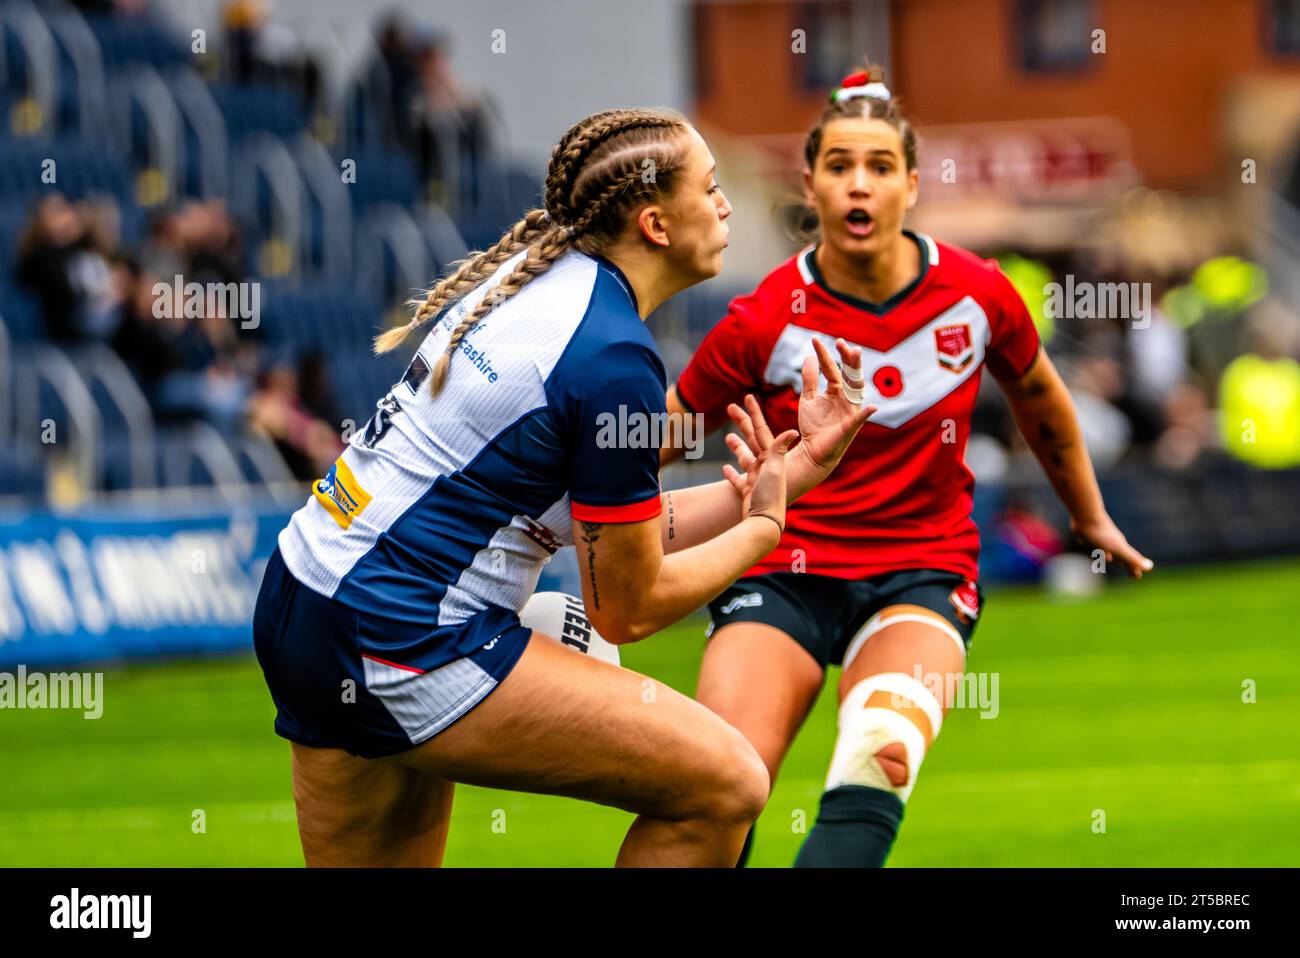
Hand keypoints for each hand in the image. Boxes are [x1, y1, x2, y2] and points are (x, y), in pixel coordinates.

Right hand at [722, 394, 800, 530]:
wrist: (766, 524)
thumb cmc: (770, 497)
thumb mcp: (776, 470)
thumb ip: (780, 449)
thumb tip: (794, 430)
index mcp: (770, 458)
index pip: (761, 430)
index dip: (753, 413)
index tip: (747, 396)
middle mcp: (765, 467)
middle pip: (751, 439)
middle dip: (741, 423)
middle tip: (730, 407)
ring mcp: (756, 480)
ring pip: (745, 458)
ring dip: (737, 447)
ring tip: (728, 437)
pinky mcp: (749, 493)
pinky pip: (739, 481)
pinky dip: (733, 475)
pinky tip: (725, 469)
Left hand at [792, 337, 876, 485]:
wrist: (812, 451)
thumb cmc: (813, 426)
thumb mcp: (808, 399)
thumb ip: (810, 379)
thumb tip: (809, 357)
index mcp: (835, 391)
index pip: (832, 368)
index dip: (824, 354)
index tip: (815, 339)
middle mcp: (845, 398)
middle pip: (848, 374)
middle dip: (845, 358)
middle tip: (841, 342)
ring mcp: (850, 411)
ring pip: (855, 389)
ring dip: (856, 372)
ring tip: (856, 354)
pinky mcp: (850, 428)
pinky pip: (860, 420)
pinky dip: (867, 415)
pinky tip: (873, 408)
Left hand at [1070, 514, 1153, 578]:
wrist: (1086, 517)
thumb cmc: (1103, 535)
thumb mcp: (1119, 549)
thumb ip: (1133, 559)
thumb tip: (1150, 568)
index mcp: (1121, 547)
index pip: (1131, 561)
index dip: (1134, 568)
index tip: (1137, 577)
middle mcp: (1113, 543)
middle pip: (1121, 556)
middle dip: (1125, 563)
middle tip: (1128, 568)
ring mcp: (1101, 540)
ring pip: (1107, 550)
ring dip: (1109, 556)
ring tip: (1109, 560)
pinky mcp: (1089, 537)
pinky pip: (1094, 544)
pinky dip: (1096, 549)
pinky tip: (1092, 550)